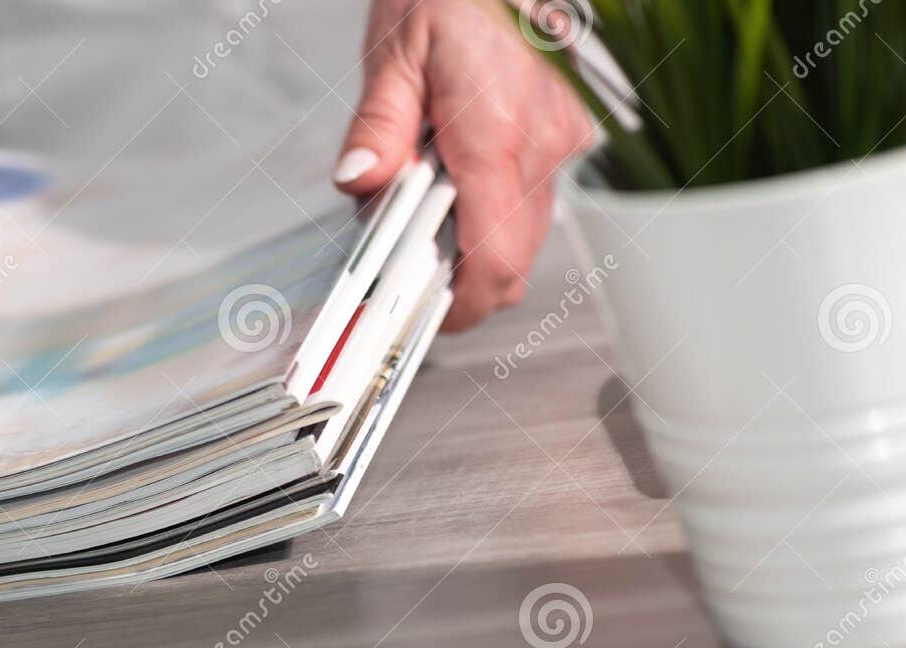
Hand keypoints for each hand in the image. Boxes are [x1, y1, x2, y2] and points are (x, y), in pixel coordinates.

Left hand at [333, 0, 593, 330]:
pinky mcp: (564, 136)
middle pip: (511, 264)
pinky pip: (530, 200)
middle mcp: (541, 147)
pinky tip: (452, 179)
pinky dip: (491, 210)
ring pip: (523, 237)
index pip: (493, 262)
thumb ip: (376, 128)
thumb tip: (358, 184)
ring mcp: (560, 143)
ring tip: (422, 208)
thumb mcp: (394, 56)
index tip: (420, 316)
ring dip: (473, 245)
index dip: (459, 306)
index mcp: (496, 136)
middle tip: (405, 267)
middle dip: (457, 280)